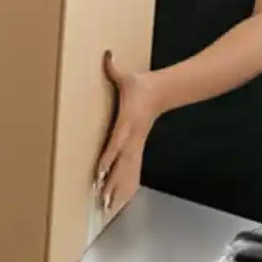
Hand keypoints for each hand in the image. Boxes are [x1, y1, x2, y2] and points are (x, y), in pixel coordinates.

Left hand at [94, 52, 158, 211]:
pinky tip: (119, 199)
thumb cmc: (142, 86)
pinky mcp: (137, 148)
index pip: (116, 144)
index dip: (108, 158)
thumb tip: (107, 54)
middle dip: (111, 183)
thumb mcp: (127, 76)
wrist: (162, 92)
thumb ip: (113, 68)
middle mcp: (132, 138)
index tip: (99, 172)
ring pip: (127, 172)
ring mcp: (136, 145)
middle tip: (100, 200)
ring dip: (117, 190)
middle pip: (122, 165)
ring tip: (106, 207)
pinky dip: (126, 185)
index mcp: (128, 123)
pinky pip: (131, 170)